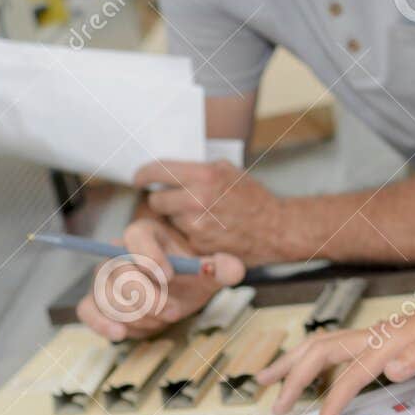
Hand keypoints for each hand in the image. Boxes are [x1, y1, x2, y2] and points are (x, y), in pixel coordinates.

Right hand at [75, 215, 243, 342]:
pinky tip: (121, 334)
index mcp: (146, 234)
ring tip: (162, 319)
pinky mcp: (97, 301)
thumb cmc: (191, 275)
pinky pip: (87, 310)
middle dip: (147, 297)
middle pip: (120, 271)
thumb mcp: (211, 270)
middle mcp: (118, 252)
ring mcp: (105, 277)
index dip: (149, 256)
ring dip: (137, 315)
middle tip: (172, 310)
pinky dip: (101, 323)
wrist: (179, 293)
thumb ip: (222, 267)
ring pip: (108, 295)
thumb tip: (234, 270)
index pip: (136, 236)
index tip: (169, 275)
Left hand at [133, 159, 294, 264]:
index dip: (143, 175)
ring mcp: (196, 225)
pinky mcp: (198, 245)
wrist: (275, 228)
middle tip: (174, 200)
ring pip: (169, 219)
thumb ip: (197, 169)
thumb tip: (166, 169)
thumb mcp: (227, 170)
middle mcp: (196, 199)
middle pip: (156, 201)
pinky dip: (189, 233)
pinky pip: (182, 236)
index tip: (139, 179)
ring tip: (201, 215)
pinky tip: (209, 229)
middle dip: (162, 200)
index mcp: (203, 175)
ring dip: (177, 217)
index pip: (157, 171)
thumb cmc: (252, 197)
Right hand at [258, 281, 414, 414]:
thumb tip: (392, 368)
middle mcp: (378, 334)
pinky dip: (321, 363)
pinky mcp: (388, 339)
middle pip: (320, 351)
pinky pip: (342, 351)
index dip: (330, 404)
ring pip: (326, 346)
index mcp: (389, 338)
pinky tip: (321, 375)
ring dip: (297, 364)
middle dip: (292, 377)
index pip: (348, 375)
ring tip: (271, 379)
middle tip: (273, 404)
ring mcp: (381, 335)